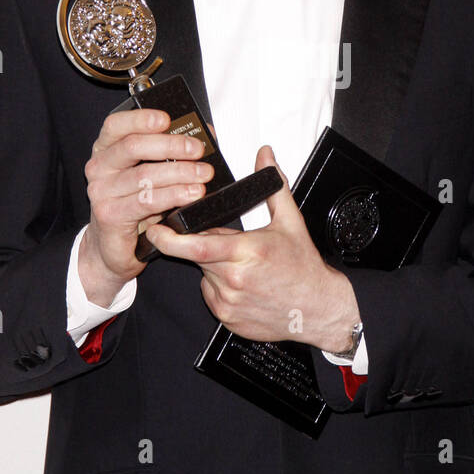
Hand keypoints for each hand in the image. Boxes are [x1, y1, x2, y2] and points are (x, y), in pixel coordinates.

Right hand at [79, 108, 214, 305]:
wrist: (113, 247)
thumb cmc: (134, 205)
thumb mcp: (152, 172)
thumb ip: (172, 151)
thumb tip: (204, 133)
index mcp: (106, 150)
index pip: (116, 125)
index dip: (141, 118)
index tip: (167, 119)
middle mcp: (99, 168)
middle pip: (133, 146)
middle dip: (171, 146)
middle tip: (198, 150)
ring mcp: (101, 192)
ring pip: (144, 175)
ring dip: (179, 173)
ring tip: (203, 175)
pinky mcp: (110, 215)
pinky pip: (146, 201)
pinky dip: (173, 195)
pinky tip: (191, 194)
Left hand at [145, 145, 359, 350]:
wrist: (317, 310)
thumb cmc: (304, 269)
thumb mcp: (291, 222)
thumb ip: (273, 185)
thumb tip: (265, 156)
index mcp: (248, 252)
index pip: (196, 245)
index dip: (170, 238)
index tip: (156, 229)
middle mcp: (234, 279)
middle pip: (196, 255)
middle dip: (202, 243)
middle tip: (228, 243)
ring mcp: (229, 301)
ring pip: (203, 274)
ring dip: (212, 264)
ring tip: (243, 264)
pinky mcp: (226, 317)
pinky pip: (209, 294)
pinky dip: (218, 285)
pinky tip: (242, 281)